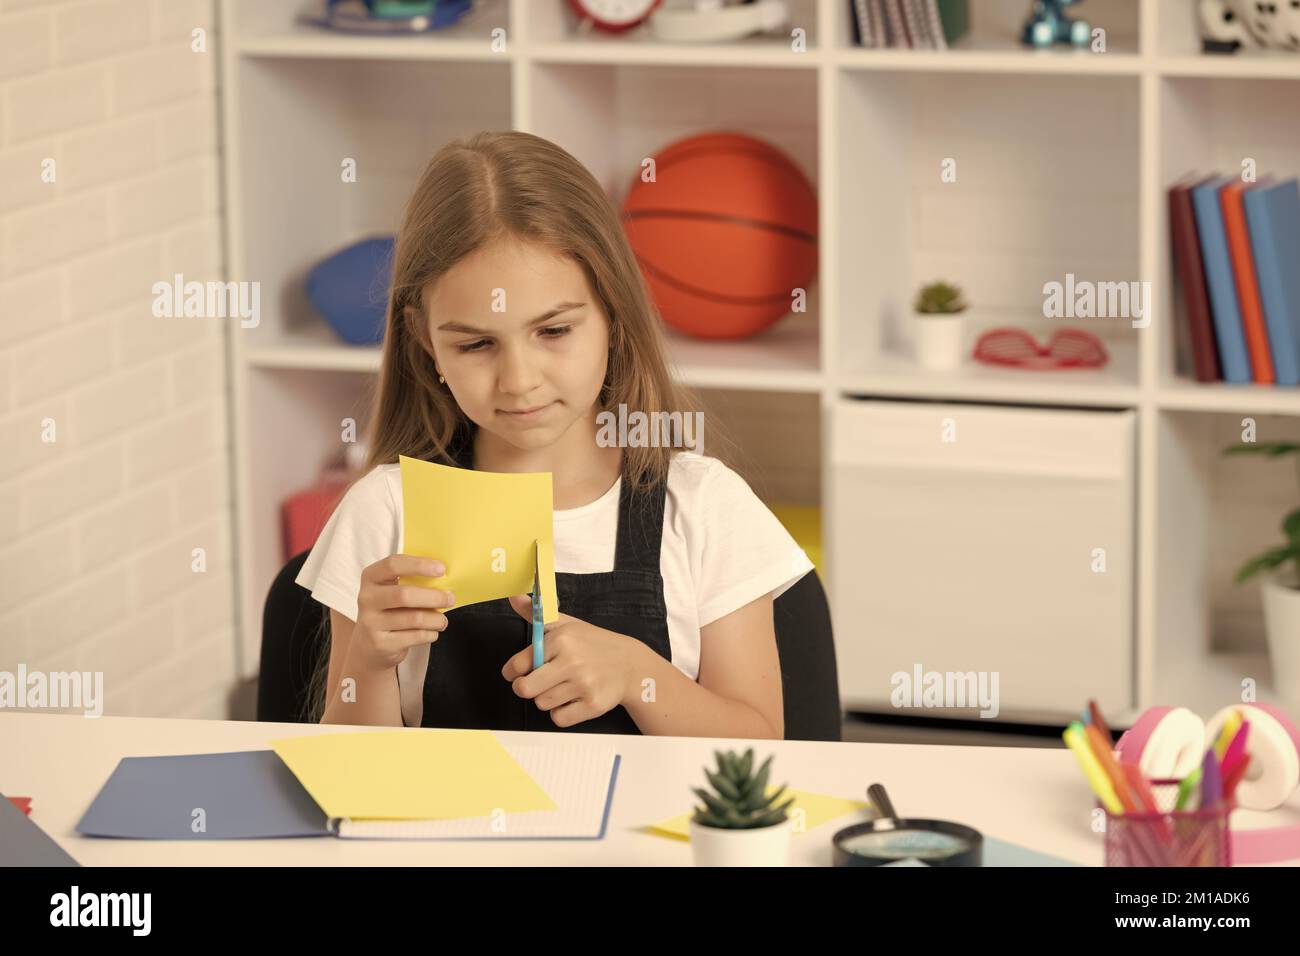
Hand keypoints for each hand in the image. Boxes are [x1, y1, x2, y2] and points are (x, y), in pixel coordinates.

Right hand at [347, 554, 454, 671]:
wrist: (368, 646)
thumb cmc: (389, 610)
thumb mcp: (391, 590)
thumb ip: (412, 579)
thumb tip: (446, 576)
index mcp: (371, 578)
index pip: (393, 564)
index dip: (419, 565)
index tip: (442, 569)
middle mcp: (367, 599)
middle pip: (405, 595)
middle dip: (434, 597)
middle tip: (450, 599)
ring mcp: (371, 623)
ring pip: (415, 618)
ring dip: (436, 619)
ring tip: (442, 620)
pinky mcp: (381, 644)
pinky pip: (416, 636)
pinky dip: (431, 633)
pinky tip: (432, 631)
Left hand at [502, 595, 643, 727]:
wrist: (630, 664)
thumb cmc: (593, 644)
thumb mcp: (566, 624)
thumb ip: (537, 613)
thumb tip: (513, 597)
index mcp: (561, 640)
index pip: (519, 664)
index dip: (513, 671)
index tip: (517, 672)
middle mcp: (572, 662)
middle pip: (525, 689)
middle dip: (525, 688)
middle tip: (535, 683)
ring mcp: (584, 684)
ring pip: (542, 704)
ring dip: (547, 698)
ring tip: (563, 686)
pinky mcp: (593, 705)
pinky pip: (559, 718)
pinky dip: (562, 712)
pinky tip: (572, 698)